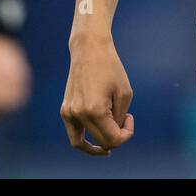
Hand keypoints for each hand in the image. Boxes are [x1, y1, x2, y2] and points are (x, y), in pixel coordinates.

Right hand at [60, 35, 134, 155]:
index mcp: (95, 110)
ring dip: (98, 144)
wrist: (89, 50)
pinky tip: (94, 141)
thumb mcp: (124, 93)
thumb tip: (113, 137)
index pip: (113, 139)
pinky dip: (83, 140)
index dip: (126, 134)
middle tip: (124, 118)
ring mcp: (68, 113)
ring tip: (108, 146)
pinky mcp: (64, 110)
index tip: (130, 117)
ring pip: (81, 143)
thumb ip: (120, 118)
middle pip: (100, 142)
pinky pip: (73, 134)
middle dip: (116, 136)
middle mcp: (78, 114)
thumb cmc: (111, 68)